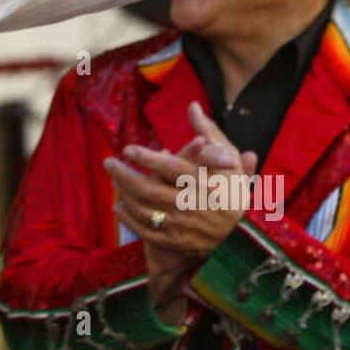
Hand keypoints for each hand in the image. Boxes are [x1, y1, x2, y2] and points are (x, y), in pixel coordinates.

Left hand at [104, 101, 257, 259]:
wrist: (240, 237)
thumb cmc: (232, 190)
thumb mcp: (228, 159)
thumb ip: (209, 132)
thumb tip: (191, 105)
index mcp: (205, 183)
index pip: (171, 168)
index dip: (148, 158)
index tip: (128, 149)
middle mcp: (192, 206)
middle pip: (150, 190)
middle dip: (124, 175)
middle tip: (108, 162)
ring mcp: (183, 227)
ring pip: (144, 210)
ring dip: (124, 194)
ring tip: (114, 179)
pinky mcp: (176, 243)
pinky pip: (146, 231)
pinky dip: (129, 218)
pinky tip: (119, 205)